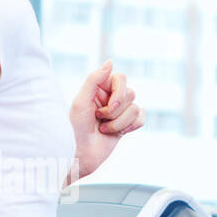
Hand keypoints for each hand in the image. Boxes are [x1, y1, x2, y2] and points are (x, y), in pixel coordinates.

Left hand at [68, 61, 143, 182]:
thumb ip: (95, 79)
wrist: (79, 155)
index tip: (106, 107)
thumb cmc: (75, 128)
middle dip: (116, 111)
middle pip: (130, 94)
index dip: (118, 93)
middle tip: (99, 119)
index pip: (121, 78)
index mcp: (99, 88)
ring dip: (119, 123)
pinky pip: (141, 118)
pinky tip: (119, 133)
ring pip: (135, 109)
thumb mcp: (81, 100)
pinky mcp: (125, 126)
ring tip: (103, 130)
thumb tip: (111, 62)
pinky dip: (131, 126)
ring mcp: (119, 112)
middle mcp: (110, 98)